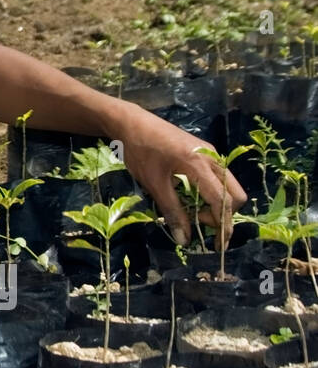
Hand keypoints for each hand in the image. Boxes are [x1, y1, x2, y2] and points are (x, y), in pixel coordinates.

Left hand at [112, 103, 246, 247]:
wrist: (131, 122)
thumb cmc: (139, 151)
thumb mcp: (154, 184)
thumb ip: (172, 212)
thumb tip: (184, 239)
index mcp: (200, 165)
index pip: (222, 201)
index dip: (222, 226)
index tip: (216, 245)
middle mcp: (212, 158)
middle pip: (235, 194)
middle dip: (223, 215)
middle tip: (199, 223)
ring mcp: (210, 153)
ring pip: (230, 186)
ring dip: (218, 204)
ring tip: (194, 212)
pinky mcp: (205, 151)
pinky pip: (220, 177)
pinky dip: (213, 192)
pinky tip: (192, 197)